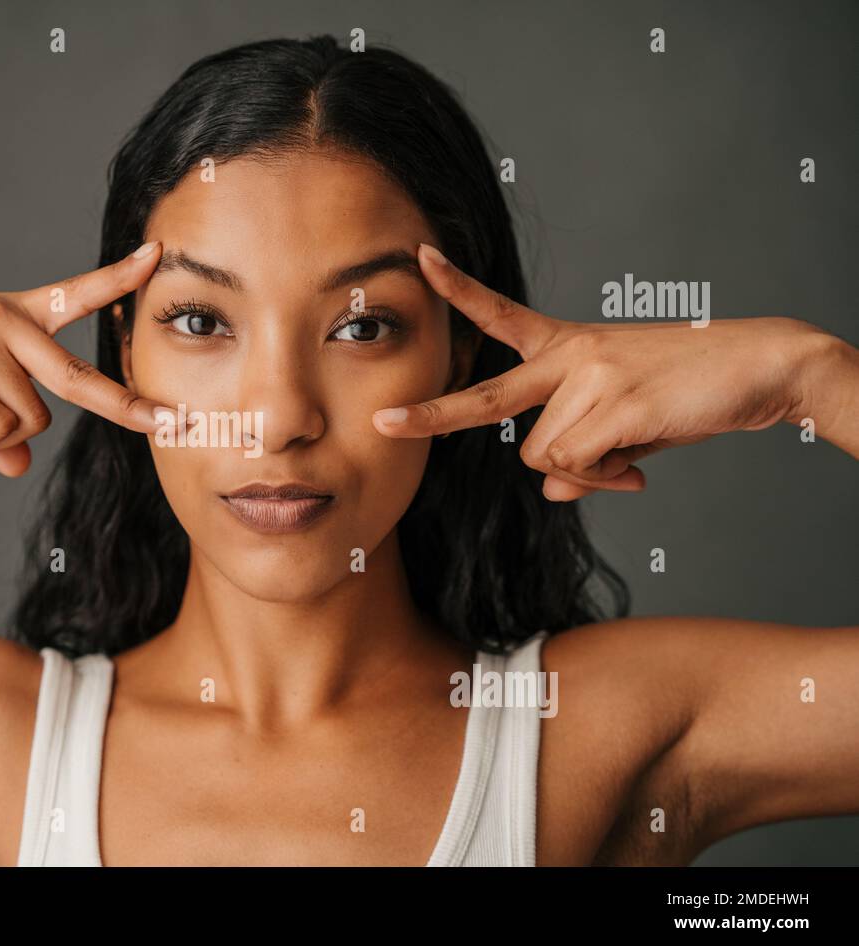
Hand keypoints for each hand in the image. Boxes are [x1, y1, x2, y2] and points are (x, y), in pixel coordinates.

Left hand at [372, 244, 836, 499]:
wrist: (761, 365)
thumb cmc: (686, 392)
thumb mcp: (622, 424)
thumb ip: (579, 455)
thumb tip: (548, 491)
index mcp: (567, 345)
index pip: (501, 316)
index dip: (460, 291)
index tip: (421, 259)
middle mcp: (570, 356)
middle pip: (486, 398)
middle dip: (431, 417)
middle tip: (381, 425)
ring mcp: (590, 377)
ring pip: (544, 457)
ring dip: (584, 470)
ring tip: (630, 450)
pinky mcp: (616, 403)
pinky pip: (578, 467)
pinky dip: (606, 477)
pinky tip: (640, 460)